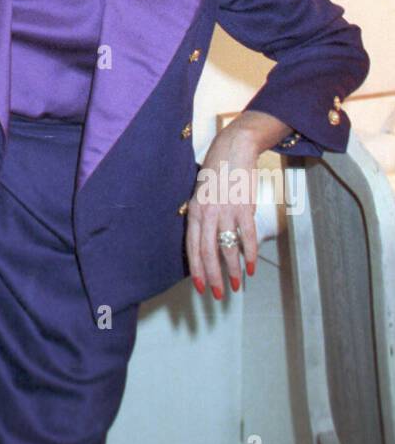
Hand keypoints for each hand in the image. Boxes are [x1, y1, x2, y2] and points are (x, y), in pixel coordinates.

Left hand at [185, 127, 260, 300]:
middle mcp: (207, 213)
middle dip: (212, 277)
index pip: (192, 247)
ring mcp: (226, 210)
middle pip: (208, 252)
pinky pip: (247, 236)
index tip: (199, 287)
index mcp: (194, 211)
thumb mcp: (201, 194)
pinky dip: (250, 254)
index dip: (196, 270)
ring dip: (232, 270)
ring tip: (236, 285)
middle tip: (217, 295)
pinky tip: (251, 268)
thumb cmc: (217, 172)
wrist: (234, 148)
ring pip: (228, 248)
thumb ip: (203, 217)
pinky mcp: (244, 207)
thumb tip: (207, 241)